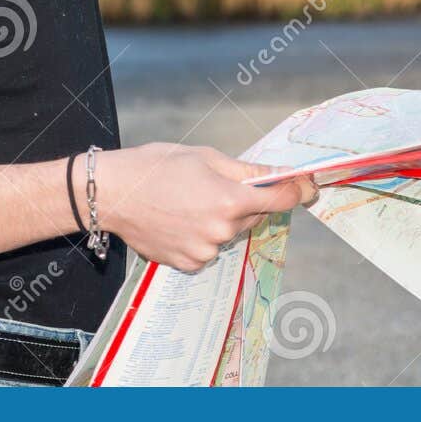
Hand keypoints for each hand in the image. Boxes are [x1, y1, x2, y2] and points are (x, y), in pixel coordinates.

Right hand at [89, 143, 318, 273]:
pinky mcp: (188, 264)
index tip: (308, 186)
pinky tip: (179, 219)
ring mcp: (204, 252)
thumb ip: (248, 171)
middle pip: (253, 216)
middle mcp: (221, 231)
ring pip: (229, 233)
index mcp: (229, 200)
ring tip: (189, 201)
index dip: (298, 191)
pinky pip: (208, 249)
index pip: (280, 200)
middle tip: (218, 185)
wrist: (112, 193)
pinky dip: (202, 235)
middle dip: (246, 201)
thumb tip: (283, 174)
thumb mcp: (206, 157)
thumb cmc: (157, 166)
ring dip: (222, 219)